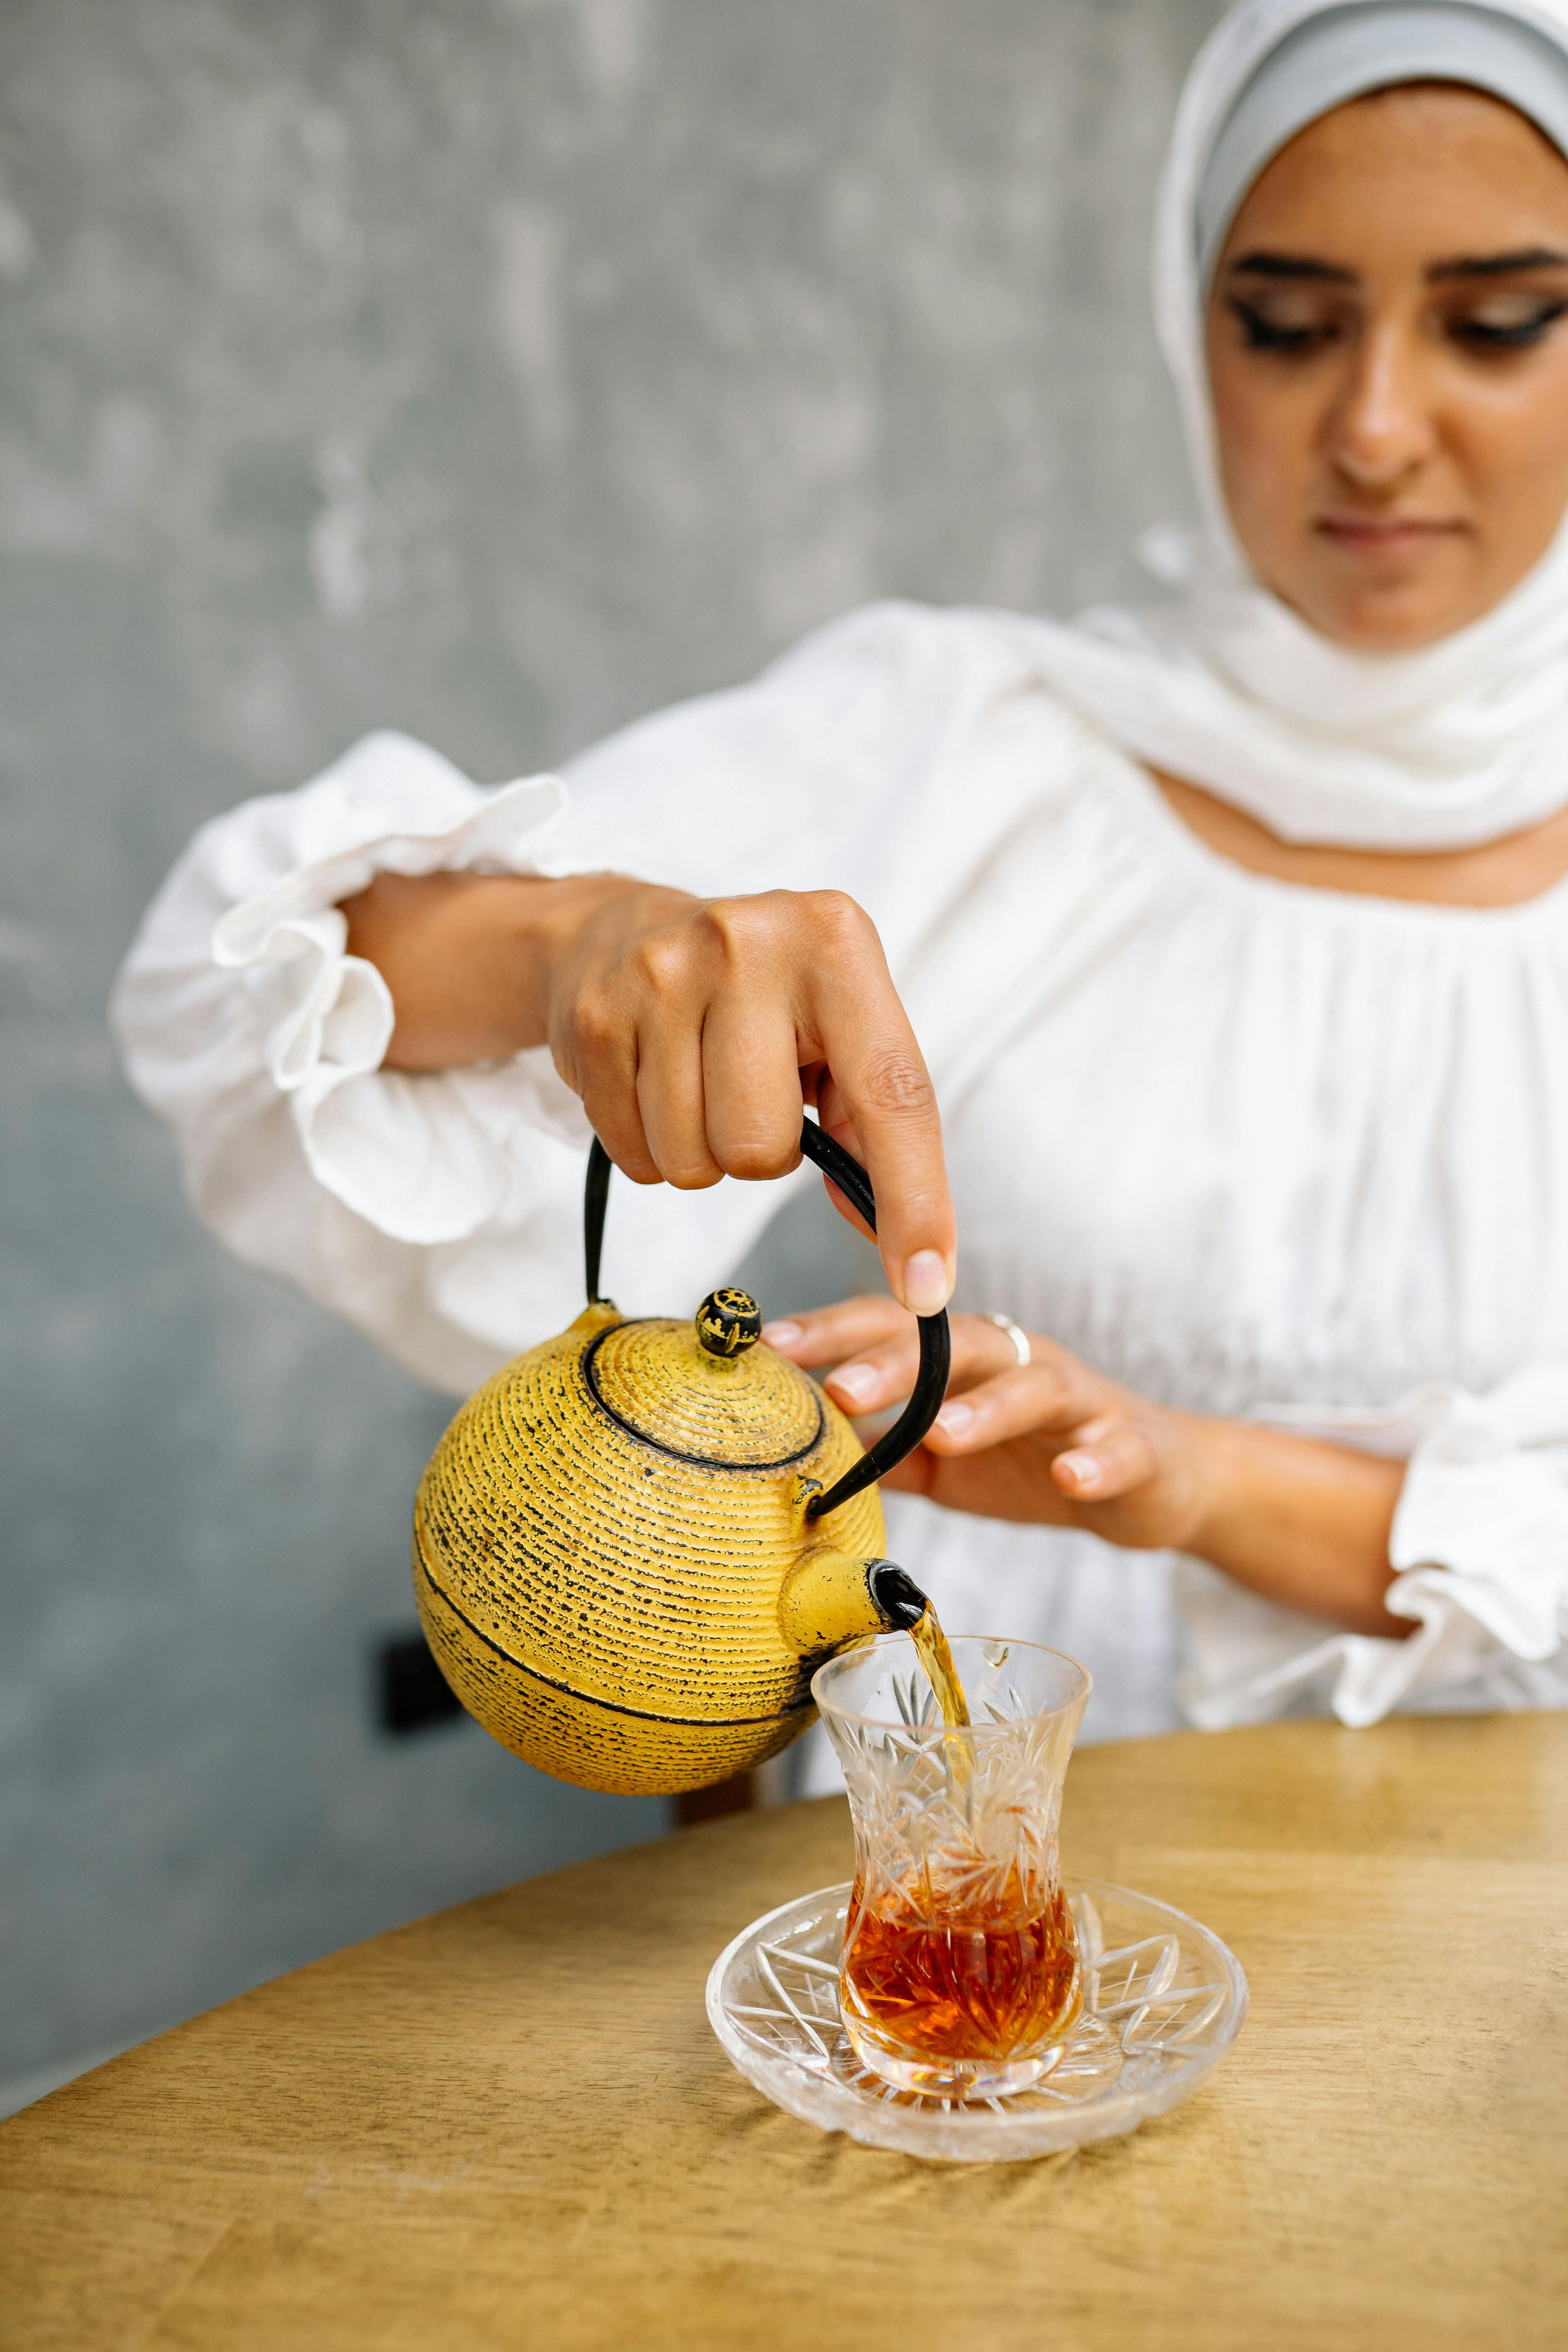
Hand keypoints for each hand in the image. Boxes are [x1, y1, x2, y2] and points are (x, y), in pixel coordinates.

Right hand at [341, 870, 954, 1312]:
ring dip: (702, 1152)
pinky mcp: (596, 1016)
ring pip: (695, 1160)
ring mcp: (663, 974)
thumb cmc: (758, 996)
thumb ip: (873, 1127)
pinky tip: (650, 1085)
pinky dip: (648, 1147)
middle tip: (748, 1095)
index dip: (914, 1201)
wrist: (622, 931)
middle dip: (761, 1153)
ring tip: (698, 1086)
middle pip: (765, 1148)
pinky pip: (634, 1156)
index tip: (927, 1289)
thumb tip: (905, 1253)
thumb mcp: (838, 1028)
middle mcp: (750, 942)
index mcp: (836, 942)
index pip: (892, 1096)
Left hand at [764, 1296, 1215, 1549]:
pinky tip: (1072, 1477)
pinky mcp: (1133, 1444)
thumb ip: (880, 1451)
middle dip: (892, 1363)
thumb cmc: (1031, 1459)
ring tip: (941, 1432)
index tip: (769, 1346)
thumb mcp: (942, 1462)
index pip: (890, 1328)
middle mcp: (1016, 1360)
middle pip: (952, 1344)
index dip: (831, 1332)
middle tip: (837, 1388)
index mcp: (963, 1359)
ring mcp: (1078, 1399)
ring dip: (986, 1407)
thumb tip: (795, 1458)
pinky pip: (1117, 1448)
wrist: (1154, 1480)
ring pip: (1033, 1386)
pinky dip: (1096, 1461)